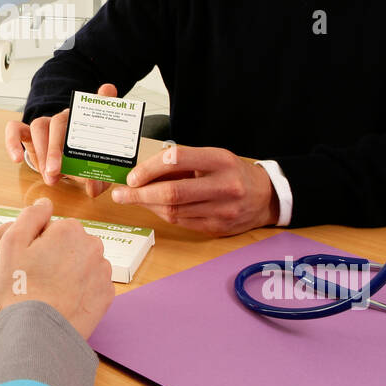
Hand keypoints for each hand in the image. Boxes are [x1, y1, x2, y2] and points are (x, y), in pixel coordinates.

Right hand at [0, 197, 113, 339]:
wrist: (38, 333)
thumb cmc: (19, 289)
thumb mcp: (11, 244)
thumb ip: (30, 216)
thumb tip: (45, 203)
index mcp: (70, 230)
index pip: (54, 230)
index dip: (38, 246)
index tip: (29, 263)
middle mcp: (93, 246)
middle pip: (71, 246)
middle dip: (56, 258)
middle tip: (38, 279)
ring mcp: (103, 272)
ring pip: (83, 265)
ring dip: (70, 274)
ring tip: (50, 293)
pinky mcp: (107, 296)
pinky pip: (92, 285)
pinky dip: (81, 291)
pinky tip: (64, 302)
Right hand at [4, 82, 119, 197]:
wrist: (65, 165)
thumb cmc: (82, 163)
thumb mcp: (96, 170)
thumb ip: (98, 178)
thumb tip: (93, 189)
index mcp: (85, 122)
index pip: (92, 107)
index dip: (100, 98)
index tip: (107, 91)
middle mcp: (64, 118)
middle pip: (58, 122)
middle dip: (56, 148)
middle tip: (56, 172)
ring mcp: (45, 125)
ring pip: (39, 126)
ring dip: (41, 152)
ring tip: (47, 176)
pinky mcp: (27, 133)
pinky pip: (15, 130)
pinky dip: (13, 142)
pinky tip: (16, 159)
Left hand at [110, 144, 278, 237]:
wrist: (265, 196)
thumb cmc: (232, 172)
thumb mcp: (212, 157)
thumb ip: (183, 162)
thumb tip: (144, 171)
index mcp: (220, 161)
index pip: (177, 159)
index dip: (149, 168)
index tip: (133, 176)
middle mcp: (223, 185)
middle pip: (172, 192)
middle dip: (140, 194)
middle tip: (121, 193)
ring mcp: (222, 210)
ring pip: (174, 211)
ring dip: (148, 206)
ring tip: (132, 199)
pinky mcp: (218, 228)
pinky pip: (182, 222)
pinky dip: (163, 215)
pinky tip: (154, 208)